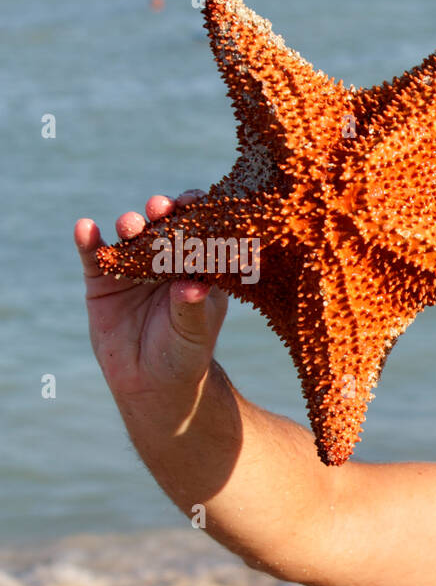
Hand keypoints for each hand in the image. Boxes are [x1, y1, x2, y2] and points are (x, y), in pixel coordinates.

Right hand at [76, 191, 228, 400]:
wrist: (151, 381)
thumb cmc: (184, 354)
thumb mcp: (193, 332)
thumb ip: (192, 307)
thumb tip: (192, 287)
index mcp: (196, 268)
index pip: (200, 234)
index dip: (198, 215)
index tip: (195, 203)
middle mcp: (166, 261)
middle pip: (163, 227)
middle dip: (162, 212)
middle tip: (160, 207)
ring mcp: (133, 268)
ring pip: (130, 237)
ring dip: (130, 225)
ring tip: (130, 226)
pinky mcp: (103, 280)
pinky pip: (95, 255)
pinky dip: (89, 240)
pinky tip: (85, 228)